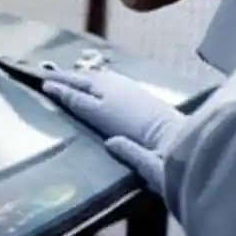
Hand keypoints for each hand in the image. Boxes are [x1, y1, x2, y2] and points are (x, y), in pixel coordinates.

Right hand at [41, 68, 184, 195]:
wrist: (191, 144)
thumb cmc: (165, 157)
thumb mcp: (148, 162)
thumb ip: (130, 151)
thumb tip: (113, 143)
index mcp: (113, 111)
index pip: (79, 98)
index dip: (61, 91)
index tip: (44, 85)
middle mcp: (119, 96)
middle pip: (86, 83)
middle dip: (65, 78)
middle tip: (45, 74)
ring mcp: (130, 92)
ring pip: (98, 80)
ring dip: (80, 76)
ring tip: (65, 76)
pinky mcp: (139, 94)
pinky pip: (110, 80)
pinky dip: (96, 78)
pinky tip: (95, 80)